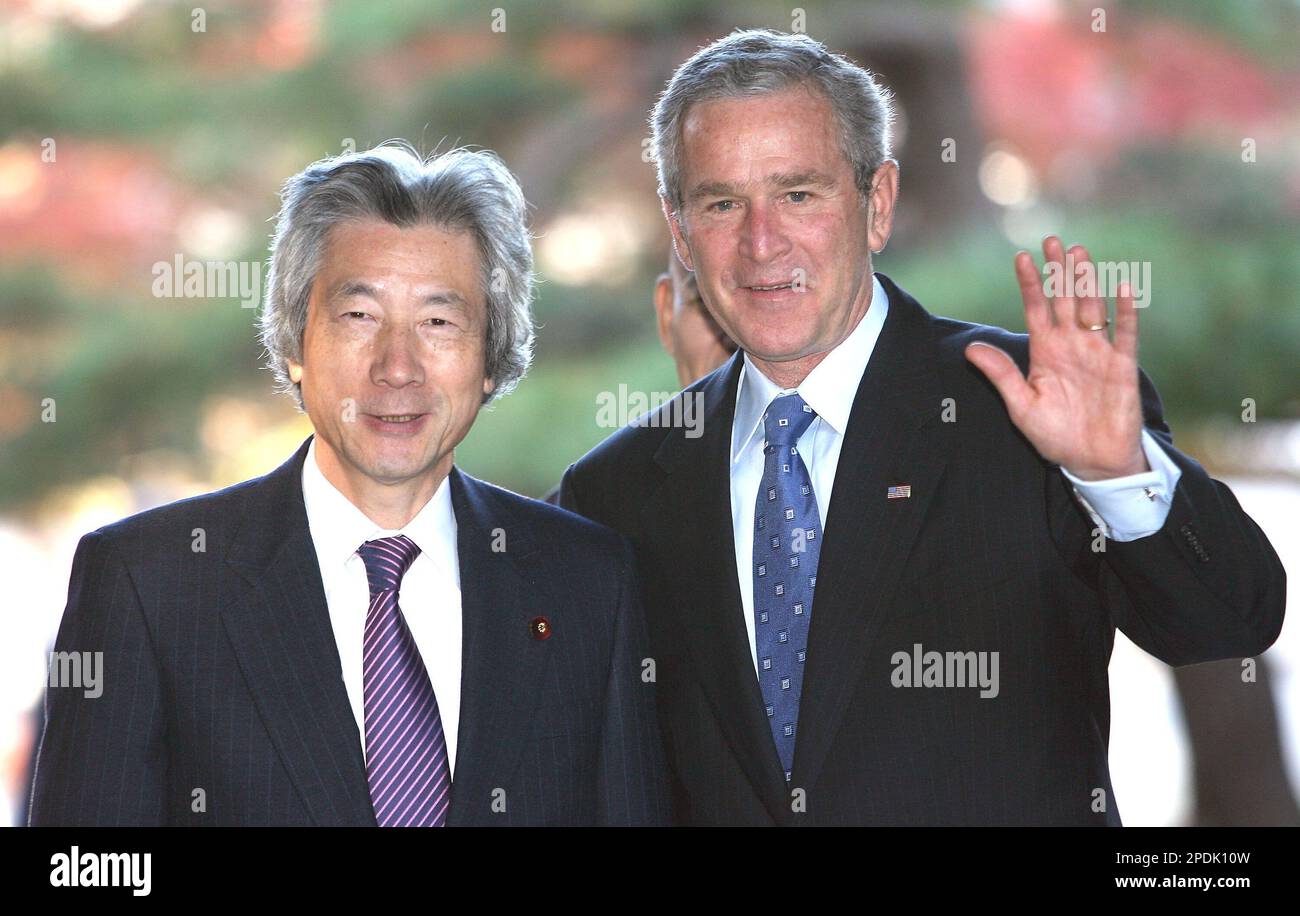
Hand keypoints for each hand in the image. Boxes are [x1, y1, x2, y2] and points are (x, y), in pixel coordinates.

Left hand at [964, 236, 1148, 480]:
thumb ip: (1001, 375)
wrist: (1092, 461)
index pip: (1036, 310)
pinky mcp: (1122, 365)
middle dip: (1058, 272)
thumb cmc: (1055, 435)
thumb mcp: (1021, 406)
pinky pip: (1124, 333)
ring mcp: (1097, 352)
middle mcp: (1071, 346)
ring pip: (1091, 308)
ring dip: (1086, 282)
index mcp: (1045, 353)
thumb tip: (970, 349)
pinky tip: (1121, 288)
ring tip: (1079, 254)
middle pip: (1064, 300)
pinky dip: (1123, 312)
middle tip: (1053, 240)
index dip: (1030, 284)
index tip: (1021, 257)